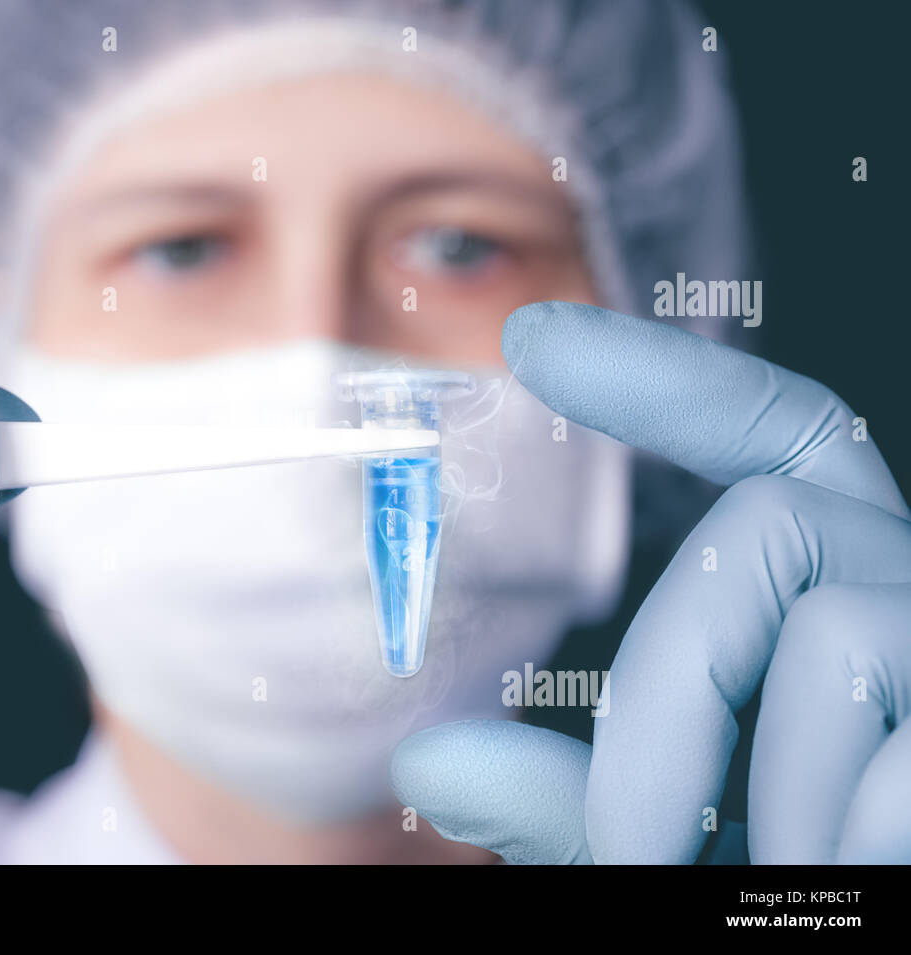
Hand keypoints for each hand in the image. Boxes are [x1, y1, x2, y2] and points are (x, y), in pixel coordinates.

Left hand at [390, 301, 910, 863]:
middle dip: (668, 693)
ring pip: (837, 634)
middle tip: (634, 844)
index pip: (783, 440)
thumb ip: (580, 797)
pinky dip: (843, 841)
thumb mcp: (687, 842)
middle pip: (772, 518)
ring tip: (792, 879)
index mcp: (844, 601)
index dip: (675, 381)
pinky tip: (855, 876)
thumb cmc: (799, 894)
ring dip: (769, 798)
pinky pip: (905, 753)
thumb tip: (429, 762)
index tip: (534, 341)